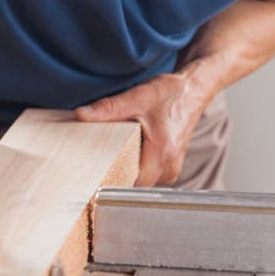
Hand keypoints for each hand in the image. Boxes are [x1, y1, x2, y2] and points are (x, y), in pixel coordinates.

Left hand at [75, 68, 213, 185]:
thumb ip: (109, 108)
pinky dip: (138, 166)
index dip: (112, 179)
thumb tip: (82, 114)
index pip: (132, 181)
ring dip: (128, 169)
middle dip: (117, 173)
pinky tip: (131, 152)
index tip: (94, 173)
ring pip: (142, 181)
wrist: (192, 91)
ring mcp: (172, 169)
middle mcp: (170, 166)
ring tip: (117, 153)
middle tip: (98, 161)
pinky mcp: (170, 167)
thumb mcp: (137, 97)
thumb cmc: (170, 94)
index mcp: (162, 152)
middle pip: (135, 184)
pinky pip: (150, 175)